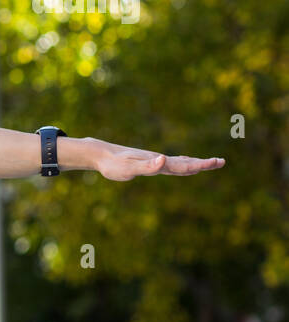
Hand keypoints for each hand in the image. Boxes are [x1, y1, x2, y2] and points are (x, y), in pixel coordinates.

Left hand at [95, 142, 225, 181]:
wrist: (100, 153)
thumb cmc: (113, 163)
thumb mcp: (128, 168)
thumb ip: (147, 166)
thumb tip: (164, 159)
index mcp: (157, 162)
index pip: (183, 165)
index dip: (201, 164)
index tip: (217, 161)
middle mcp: (158, 160)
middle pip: (185, 162)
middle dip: (203, 163)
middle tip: (221, 161)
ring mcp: (153, 160)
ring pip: (177, 162)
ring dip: (193, 163)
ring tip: (207, 163)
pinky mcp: (146, 162)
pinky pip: (167, 163)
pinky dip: (179, 163)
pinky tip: (179, 163)